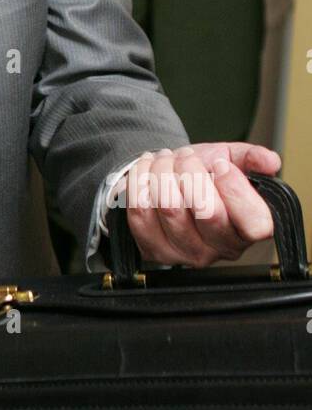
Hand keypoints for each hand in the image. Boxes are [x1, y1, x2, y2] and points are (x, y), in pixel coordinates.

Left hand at [113, 142, 280, 267]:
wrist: (169, 178)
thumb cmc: (205, 173)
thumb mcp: (232, 159)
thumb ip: (252, 158)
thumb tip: (270, 162)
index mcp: (248, 228)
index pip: (254, 223)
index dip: (235, 189)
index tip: (220, 165)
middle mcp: (220, 248)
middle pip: (206, 211)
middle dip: (191, 170)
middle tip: (186, 156)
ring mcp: (186, 253)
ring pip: (169, 207)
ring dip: (163, 171)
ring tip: (165, 160)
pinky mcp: (154, 250)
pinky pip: (140, 212)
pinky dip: (140, 181)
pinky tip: (147, 170)